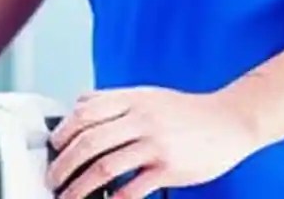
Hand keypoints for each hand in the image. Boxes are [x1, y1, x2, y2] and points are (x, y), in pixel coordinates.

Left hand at [46, 87, 261, 198]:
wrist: (230, 121)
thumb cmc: (186, 111)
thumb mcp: (147, 95)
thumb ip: (113, 100)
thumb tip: (78, 106)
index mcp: (131, 100)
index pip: (84, 112)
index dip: (62, 131)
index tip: (53, 147)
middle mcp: (140, 119)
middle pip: (88, 142)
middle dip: (63, 164)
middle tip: (53, 178)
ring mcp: (155, 144)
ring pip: (104, 167)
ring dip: (80, 187)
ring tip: (68, 197)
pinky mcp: (169, 168)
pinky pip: (134, 188)